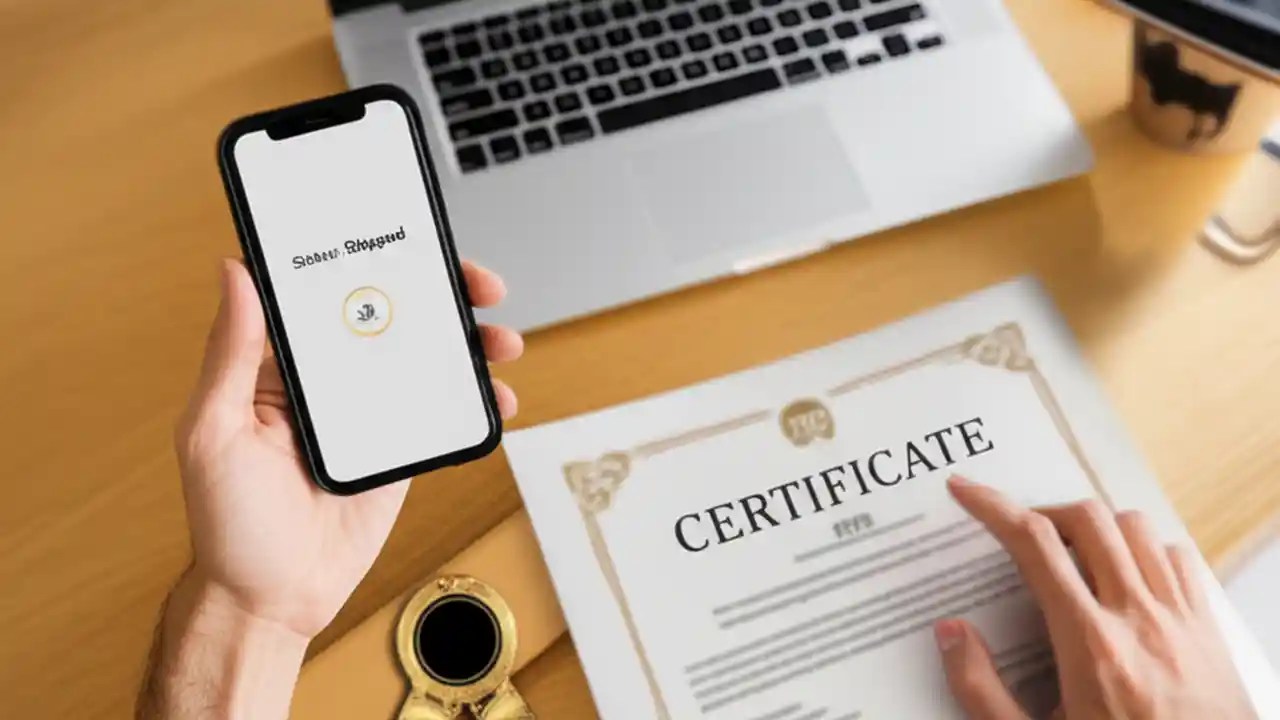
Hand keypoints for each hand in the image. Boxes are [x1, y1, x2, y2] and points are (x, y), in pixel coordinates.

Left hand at [175, 258, 522, 639]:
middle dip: (443, 291)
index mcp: (281, 365)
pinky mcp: (400, 449)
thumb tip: (234, 273)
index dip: (370, 258)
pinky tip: (495, 398)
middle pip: (394, 314)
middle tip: (478, 285)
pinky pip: (443, 412)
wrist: (274, 599)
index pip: (329, 292)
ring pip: (428, 358)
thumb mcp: (214, 431)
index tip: (405, 241)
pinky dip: (475, 402)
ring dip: (470, 343)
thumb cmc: (228, 521)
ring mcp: (369, 414)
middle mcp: (330, 380)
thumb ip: (230, 353)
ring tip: (500, 340)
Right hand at [935, 477, 1254, 719]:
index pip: (1034, 545)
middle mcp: (1138, 617)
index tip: (967, 491)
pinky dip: (1146, 550)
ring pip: (1136, 528)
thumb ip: (982, 691)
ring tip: (1072, 552)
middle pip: (1087, 518)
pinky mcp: (1207, 629)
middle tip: (1020, 533)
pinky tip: (1126, 575)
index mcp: (1089, 644)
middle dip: (1044, 511)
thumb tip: (951, 634)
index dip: (993, 506)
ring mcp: (1180, 618)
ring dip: (1097, 527)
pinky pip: (1177, 558)